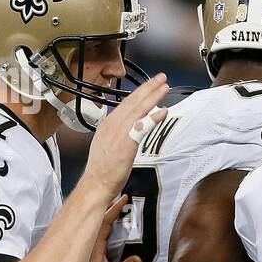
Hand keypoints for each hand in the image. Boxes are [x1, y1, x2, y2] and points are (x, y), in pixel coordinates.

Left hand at [73, 194, 141, 261]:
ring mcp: (84, 253)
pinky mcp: (84, 261)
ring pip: (96, 231)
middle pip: (98, 222)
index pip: (104, 221)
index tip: (124, 197)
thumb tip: (138, 259)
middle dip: (109, 211)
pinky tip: (113, 236)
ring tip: (120, 214)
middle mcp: (85, 246)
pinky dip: (105, 234)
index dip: (114, 208)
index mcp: (91, 246)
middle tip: (122, 201)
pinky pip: (96, 241)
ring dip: (107, 222)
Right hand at [82, 74, 168, 196]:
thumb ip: (122, 133)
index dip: (140, 92)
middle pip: (133, 102)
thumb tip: (134, 126)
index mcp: (109, 124)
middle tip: (161, 77)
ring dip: (152, 97)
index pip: (127, 103)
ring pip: (138, 110)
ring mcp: (118, 133)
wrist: (96, 183)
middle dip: (148, 87)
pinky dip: (152, 118)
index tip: (151, 84)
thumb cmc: (104, 169)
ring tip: (164, 87)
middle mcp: (113, 125)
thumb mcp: (110, 144)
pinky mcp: (125, 143)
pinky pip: (141, 127)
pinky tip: (162, 111)